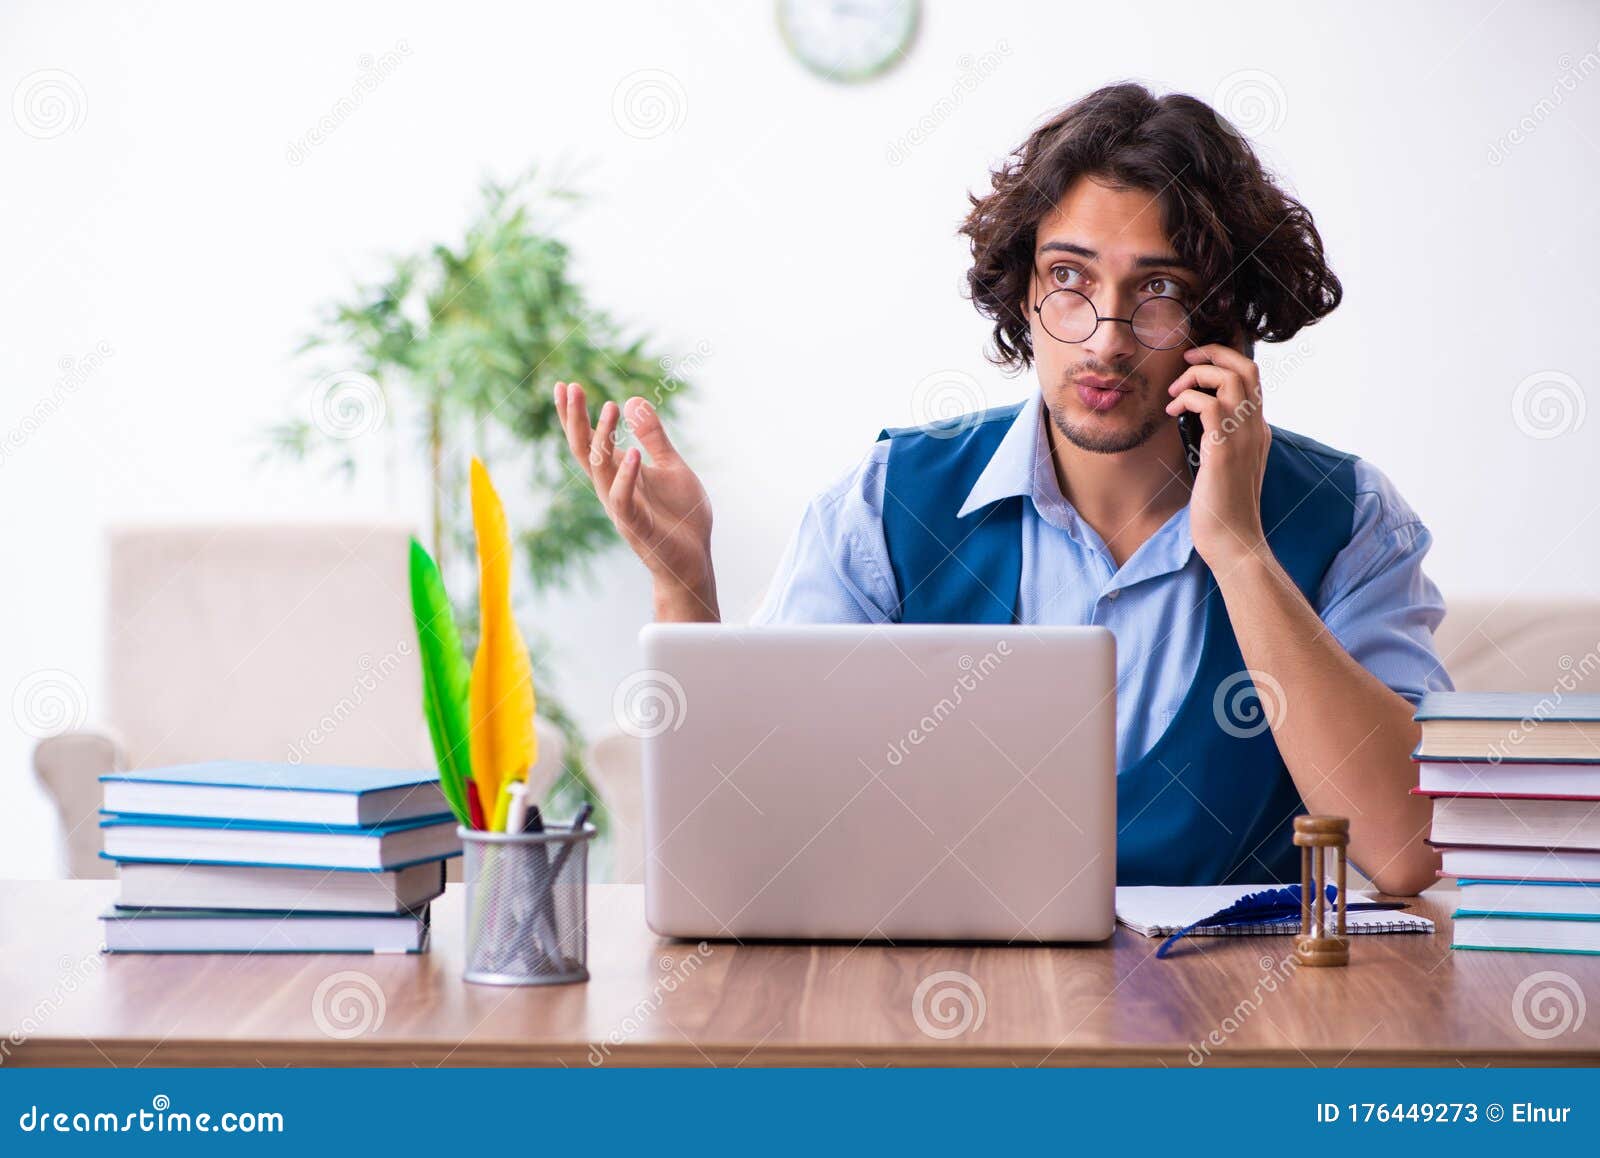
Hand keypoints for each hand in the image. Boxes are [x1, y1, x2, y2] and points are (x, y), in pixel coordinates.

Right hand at [555, 383, 718, 621]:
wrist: (694, 560)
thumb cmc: (680, 517)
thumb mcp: (671, 467)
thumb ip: (654, 437)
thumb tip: (633, 400)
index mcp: (619, 474)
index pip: (589, 441)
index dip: (575, 416)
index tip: (565, 385)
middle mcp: (612, 488)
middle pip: (585, 451)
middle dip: (576, 420)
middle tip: (572, 387)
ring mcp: (622, 508)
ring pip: (601, 471)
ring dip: (603, 439)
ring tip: (610, 407)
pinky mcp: (637, 527)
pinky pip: (624, 500)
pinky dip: (626, 476)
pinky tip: (633, 452)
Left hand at [1165, 344, 1271, 571]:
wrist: (1232, 539)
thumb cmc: (1222, 507)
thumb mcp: (1226, 465)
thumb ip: (1222, 440)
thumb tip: (1200, 422)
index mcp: (1257, 430)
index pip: (1252, 378)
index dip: (1225, 361)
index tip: (1197, 366)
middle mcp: (1255, 427)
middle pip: (1247, 367)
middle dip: (1214, 353)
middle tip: (1186, 361)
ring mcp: (1243, 437)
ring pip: (1229, 377)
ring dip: (1196, 375)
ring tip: (1174, 392)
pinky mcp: (1223, 449)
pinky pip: (1207, 404)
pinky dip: (1186, 399)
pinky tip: (1171, 412)